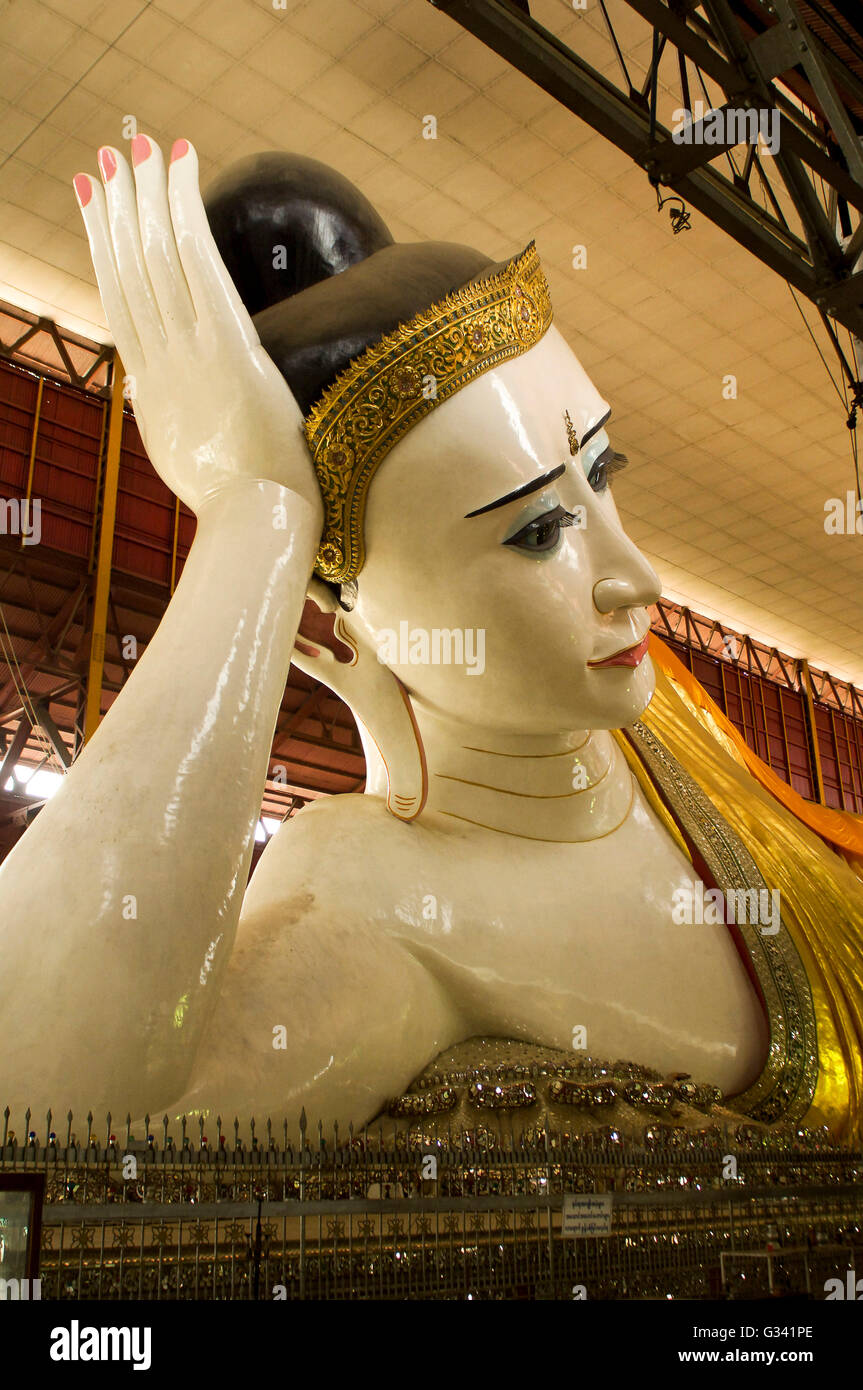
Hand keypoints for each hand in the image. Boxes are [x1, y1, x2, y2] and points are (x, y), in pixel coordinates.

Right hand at [73, 137, 321, 518]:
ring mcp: (190, 351)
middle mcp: (161, 362)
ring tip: (137, 147)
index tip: (94, 207)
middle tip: (107, 158)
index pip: (122, 305)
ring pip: (156, 258)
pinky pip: (198, 262)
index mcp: (151, 390)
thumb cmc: (238, 502)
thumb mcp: (187, 458)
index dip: (105, 249)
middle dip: (118, 210)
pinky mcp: (226, 344)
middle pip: (131, 271)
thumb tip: (157, 400)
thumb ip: (170, 420)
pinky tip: (182, 165)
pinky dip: (185, 209)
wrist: (254, 521)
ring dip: (147, 196)